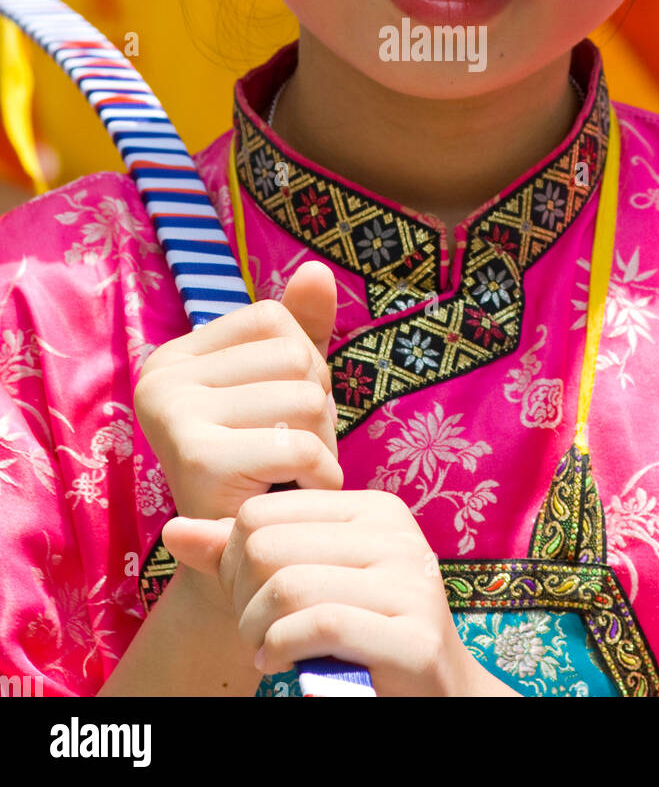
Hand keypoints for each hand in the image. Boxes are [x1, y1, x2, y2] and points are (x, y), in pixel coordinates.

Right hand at [134, 261, 341, 524]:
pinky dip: (320, 474)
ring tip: (289, 475)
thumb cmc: (267, 470)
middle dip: (316, 409)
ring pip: (306, 399)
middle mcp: (159, 378)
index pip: (272, 319)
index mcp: (173, 356)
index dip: (302, 365)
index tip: (277, 415)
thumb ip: (300, 328)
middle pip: (294, 358)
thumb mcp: (284, 388)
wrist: (245, 567)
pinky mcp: (197, 460)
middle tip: (287, 455)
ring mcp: (172, 416)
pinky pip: (300, 446)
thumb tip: (316, 269)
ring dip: (321, 443)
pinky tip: (300, 494)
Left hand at [162, 488, 515, 696]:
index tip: (249, 598)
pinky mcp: (414, 635)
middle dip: (242, 599)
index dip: (234, 562)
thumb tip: (174, 530)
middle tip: (254, 631)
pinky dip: (280, 650)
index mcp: (373, 509)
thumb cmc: (362, 636)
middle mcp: (397, 534)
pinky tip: (279, 664)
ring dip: (256, 631)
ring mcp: (410, 582)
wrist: (438, 696)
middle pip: (267, 546)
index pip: (261, 513)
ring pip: (287, 586)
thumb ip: (243, 556)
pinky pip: (317, 625)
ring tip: (264, 650)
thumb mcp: (307, 584)